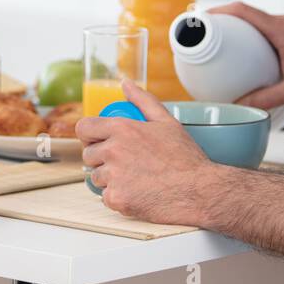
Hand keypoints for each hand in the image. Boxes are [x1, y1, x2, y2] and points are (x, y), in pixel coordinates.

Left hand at [75, 80, 216, 225]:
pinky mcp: (117, 199)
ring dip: (109, 179)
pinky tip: (137, 193)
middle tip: (122, 163)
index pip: (84, 128)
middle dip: (100, 159)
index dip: (89, 135)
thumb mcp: (167, 122)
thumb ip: (143, 100)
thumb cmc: (185, 158)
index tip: (98, 140)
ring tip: (134, 178)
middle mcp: (114, 151)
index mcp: (122, 129)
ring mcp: (114, 177)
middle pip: (89, 155)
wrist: (199, 191)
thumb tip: (126, 84)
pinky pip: (106, 197)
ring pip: (97, 178)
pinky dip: (118, 197)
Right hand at [209, 2, 283, 110]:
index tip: (201, 18)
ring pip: (255, 22)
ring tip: (217, 45)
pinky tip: (243, 58)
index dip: (219, 11)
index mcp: (282, 29)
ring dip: (236, 29)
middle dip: (222, 20)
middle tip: (202, 34)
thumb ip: (266, 98)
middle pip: (245, 14)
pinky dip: (248, 39)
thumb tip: (240, 105)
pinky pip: (263, 32)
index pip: (244, 11)